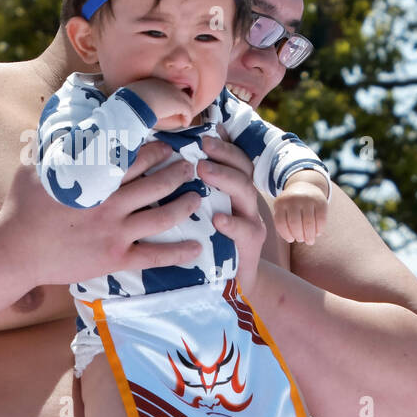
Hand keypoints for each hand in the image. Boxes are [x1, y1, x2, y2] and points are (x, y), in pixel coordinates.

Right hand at [0, 141, 203, 284]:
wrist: (15, 250)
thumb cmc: (23, 207)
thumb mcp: (36, 168)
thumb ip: (56, 148)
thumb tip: (65, 125)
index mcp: (94, 180)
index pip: (134, 160)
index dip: (156, 152)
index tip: (168, 147)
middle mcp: (110, 204)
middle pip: (155, 185)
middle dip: (177, 174)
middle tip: (190, 168)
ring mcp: (115, 233)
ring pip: (162, 216)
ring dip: (185, 206)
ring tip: (196, 198)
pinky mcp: (116, 259)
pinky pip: (154, 256)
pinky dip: (178, 253)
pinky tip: (197, 248)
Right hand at [123, 77, 194, 129]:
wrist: (135, 103)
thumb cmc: (130, 102)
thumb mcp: (133, 97)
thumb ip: (140, 98)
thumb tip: (138, 106)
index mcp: (155, 82)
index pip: (168, 88)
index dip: (171, 97)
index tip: (169, 106)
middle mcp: (167, 85)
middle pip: (181, 93)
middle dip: (182, 103)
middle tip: (181, 113)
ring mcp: (174, 93)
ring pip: (187, 102)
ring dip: (186, 111)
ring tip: (184, 120)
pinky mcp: (179, 103)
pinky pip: (189, 111)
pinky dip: (188, 118)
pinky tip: (184, 124)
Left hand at [197, 130, 266, 295]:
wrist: (231, 284)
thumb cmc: (209, 245)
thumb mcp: (201, 214)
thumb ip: (193, 190)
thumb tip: (166, 158)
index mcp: (232, 191)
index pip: (233, 159)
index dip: (223, 143)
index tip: (205, 132)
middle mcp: (244, 203)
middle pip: (242, 169)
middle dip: (224, 154)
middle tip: (203, 146)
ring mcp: (250, 222)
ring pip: (245, 193)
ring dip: (225, 179)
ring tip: (205, 170)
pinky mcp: (249, 246)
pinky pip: (244, 232)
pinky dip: (232, 224)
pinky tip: (218, 219)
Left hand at [273, 170, 328, 245]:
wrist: (306, 187)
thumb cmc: (292, 205)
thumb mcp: (283, 209)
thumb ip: (283, 222)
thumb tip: (291, 239)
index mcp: (280, 203)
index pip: (281, 223)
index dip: (286, 235)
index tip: (291, 239)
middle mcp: (293, 199)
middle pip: (295, 224)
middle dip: (299, 236)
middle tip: (302, 240)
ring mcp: (308, 199)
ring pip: (308, 223)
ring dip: (310, 236)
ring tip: (310, 241)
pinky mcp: (321, 201)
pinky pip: (321, 220)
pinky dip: (319, 230)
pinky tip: (317, 233)